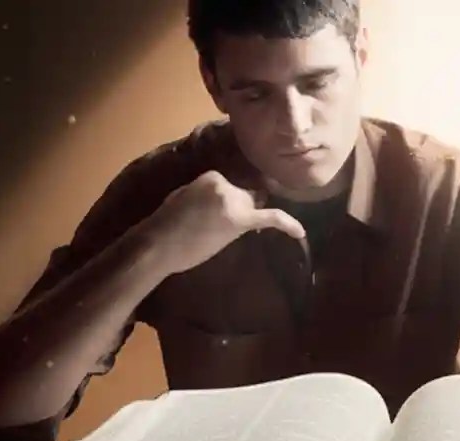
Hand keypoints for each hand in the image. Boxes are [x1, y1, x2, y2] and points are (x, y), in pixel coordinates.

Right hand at [139, 170, 306, 274]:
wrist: (159, 245)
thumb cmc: (165, 223)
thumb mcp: (184, 196)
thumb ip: (206, 193)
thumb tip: (222, 202)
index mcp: (212, 175)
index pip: (232, 184)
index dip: (228, 199)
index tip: (212, 213)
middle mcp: (226, 184)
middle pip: (246, 195)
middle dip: (238, 208)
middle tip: (214, 226)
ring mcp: (234, 201)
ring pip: (252, 207)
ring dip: (243, 217)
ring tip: (215, 231)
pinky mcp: (240, 221)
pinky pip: (272, 219)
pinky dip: (288, 225)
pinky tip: (300, 232)